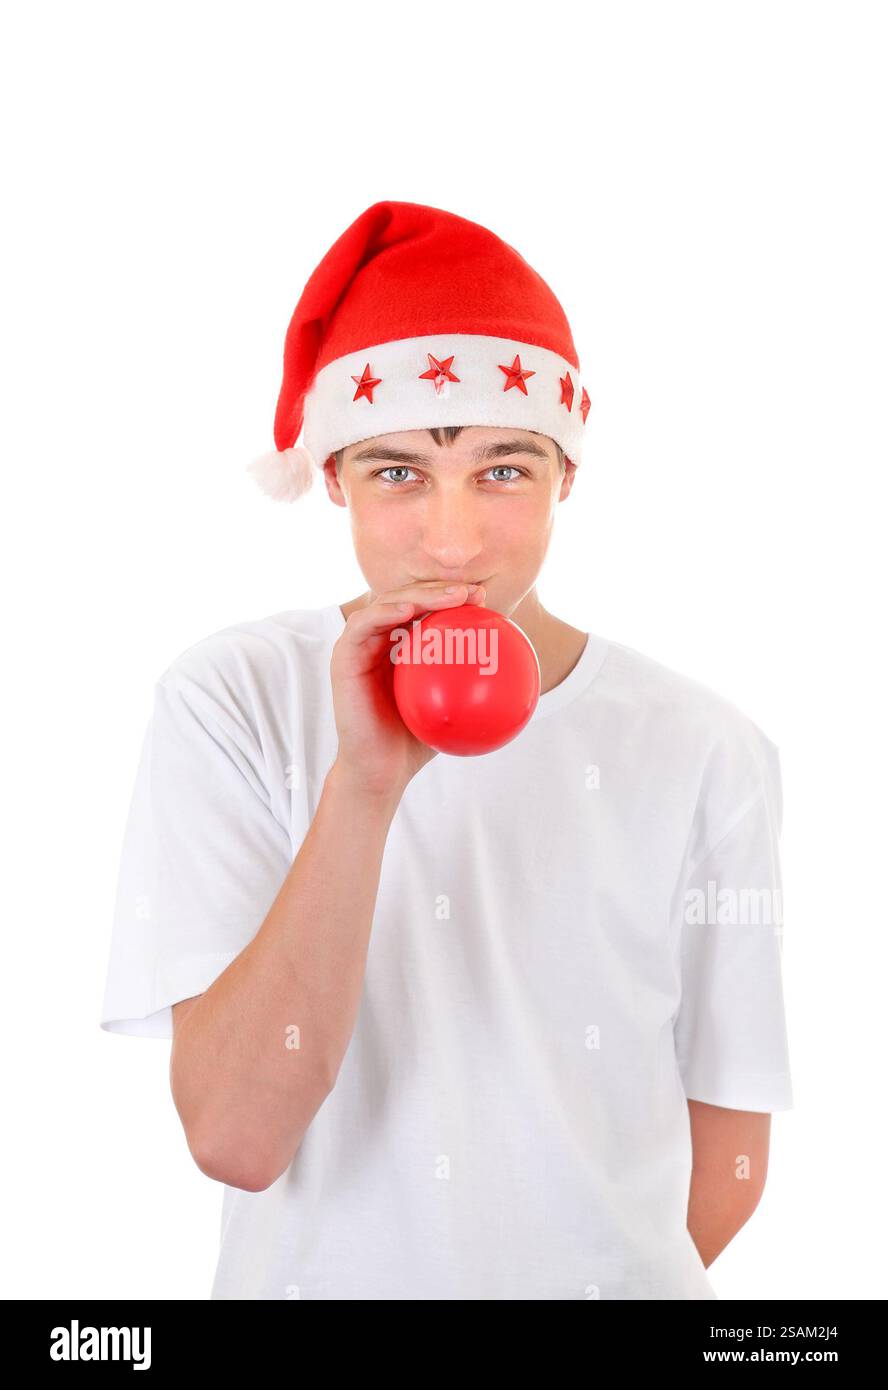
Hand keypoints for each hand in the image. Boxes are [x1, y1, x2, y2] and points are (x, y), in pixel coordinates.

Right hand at [330, 580, 486, 799]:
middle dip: (442, 587)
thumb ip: (474, 684)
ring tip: (452, 596)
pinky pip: (363, 625)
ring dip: (420, 594)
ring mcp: (359, 645)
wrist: (382, 771)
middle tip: (473, 591)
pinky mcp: (343, 657)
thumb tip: (522, 673)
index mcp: (402, 645)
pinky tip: (410, 611)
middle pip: (409, 597)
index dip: (453, 596)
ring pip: (389, 603)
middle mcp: (379, 639)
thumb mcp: (454, 707)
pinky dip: (386, 612)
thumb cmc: (417, 741)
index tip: (485, 597)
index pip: (427, 608)